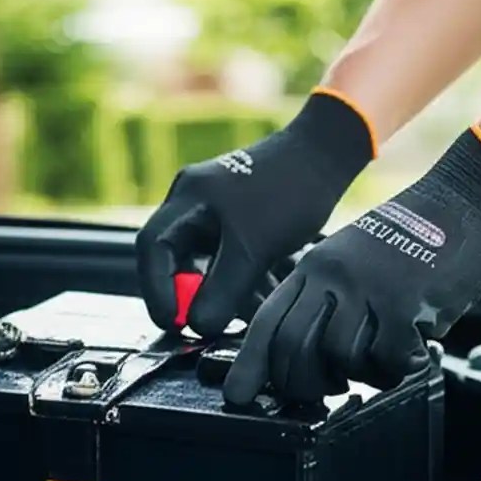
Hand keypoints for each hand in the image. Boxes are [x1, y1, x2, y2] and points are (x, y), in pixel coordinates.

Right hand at [136, 90, 374, 337]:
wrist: (328, 154)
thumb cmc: (290, 189)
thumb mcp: (254, 247)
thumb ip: (223, 289)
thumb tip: (198, 326)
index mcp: (188, 198)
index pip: (151, 248)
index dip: (157, 290)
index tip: (173, 323)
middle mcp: (195, 202)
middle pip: (175, 258)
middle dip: (191, 295)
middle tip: (206, 327)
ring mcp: (218, 210)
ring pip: (207, 262)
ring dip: (224, 291)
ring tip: (250, 313)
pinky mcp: (242, 219)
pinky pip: (230, 256)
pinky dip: (243, 279)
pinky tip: (266, 296)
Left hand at [223, 128, 480, 404]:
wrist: (463, 200)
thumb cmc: (411, 237)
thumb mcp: (351, 255)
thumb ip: (327, 295)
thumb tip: (308, 350)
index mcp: (315, 266)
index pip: (268, 320)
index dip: (250, 364)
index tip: (238, 394)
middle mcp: (333, 276)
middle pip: (293, 347)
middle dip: (300, 384)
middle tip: (321, 392)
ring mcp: (367, 287)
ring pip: (338, 357)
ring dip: (354, 376)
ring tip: (374, 366)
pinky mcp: (405, 301)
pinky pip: (385, 358)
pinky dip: (394, 370)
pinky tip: (409, 356)